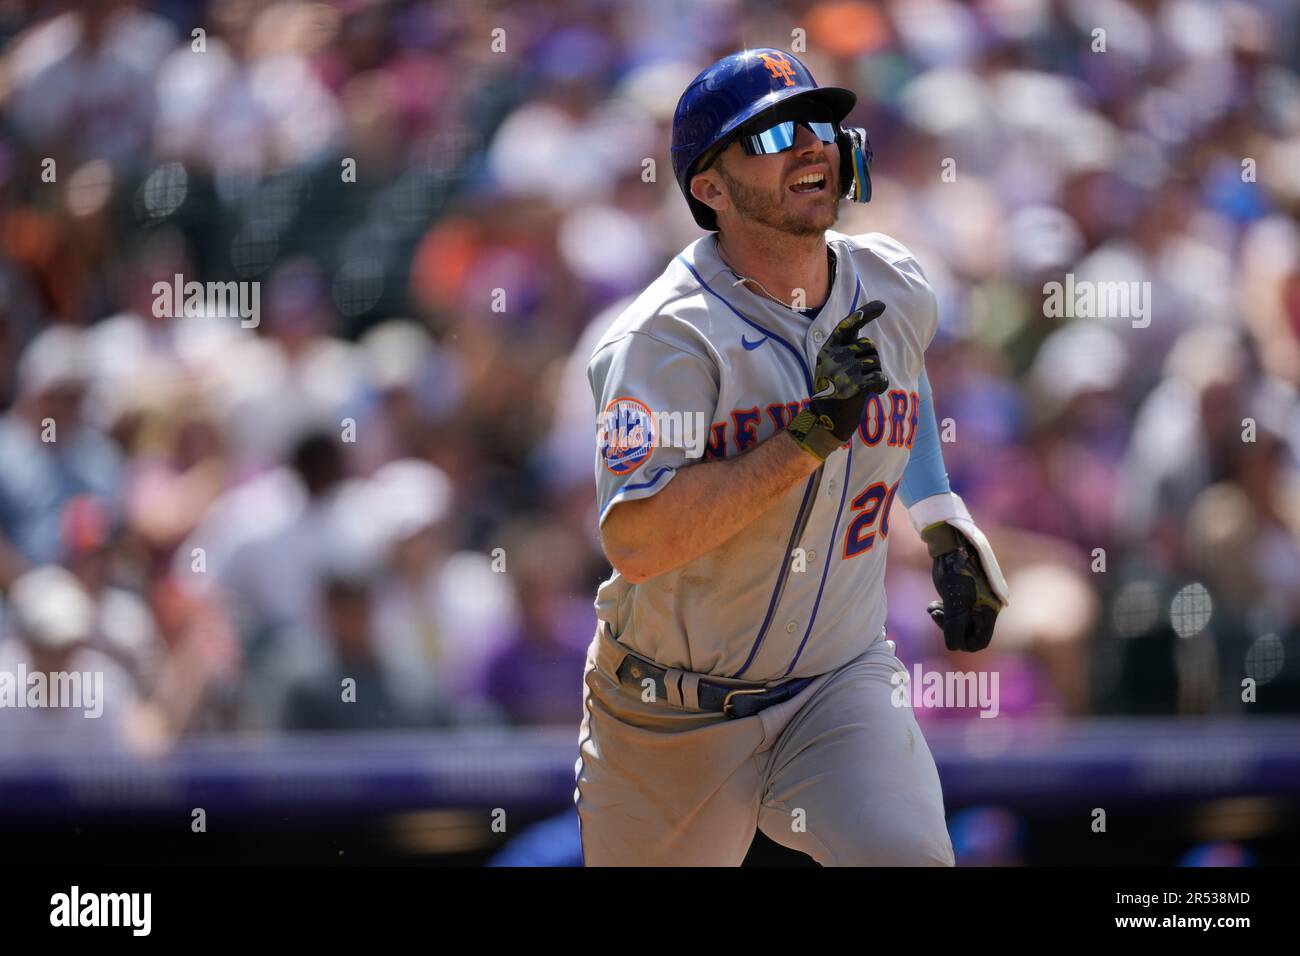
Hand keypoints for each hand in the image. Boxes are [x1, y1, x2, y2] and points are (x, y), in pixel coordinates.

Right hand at [786, 301, 888, 460]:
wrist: (824, 422)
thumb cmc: (833, 392)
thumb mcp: (832, 367)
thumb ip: (846, 350)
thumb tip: (867, 335)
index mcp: (827, 350)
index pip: (848, 326)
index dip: (865, 313)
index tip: (882, 306)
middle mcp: (833, 357)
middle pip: (869, 346)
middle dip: (873, 359)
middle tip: (863, 376)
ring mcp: (843, 371)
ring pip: (876, 361)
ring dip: (876, 373)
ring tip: (864, 386)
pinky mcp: (854, 386)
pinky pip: (880, 376)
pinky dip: (881, 385)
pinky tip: (873, 393)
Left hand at [922, 522, 1001, 651]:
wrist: (951, 545)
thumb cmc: (956, 572)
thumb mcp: (955, 602)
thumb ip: (954, 626)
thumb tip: (953, 648)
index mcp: (990, 611)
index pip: (979, 641)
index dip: (962, 642)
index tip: (947, 633)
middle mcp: (986, 608)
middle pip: (968, 633)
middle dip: (949, 628)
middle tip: (935, 614)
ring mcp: (976, 601)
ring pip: (959, 623)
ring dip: (944, 619)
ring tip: (932, 607)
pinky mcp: (965, 594)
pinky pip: (955, 612)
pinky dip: (944, 611)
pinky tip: (933, 603)